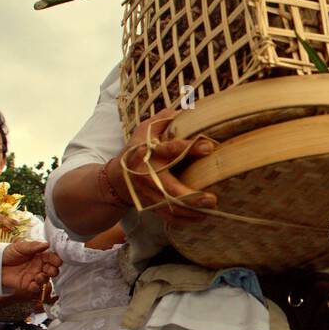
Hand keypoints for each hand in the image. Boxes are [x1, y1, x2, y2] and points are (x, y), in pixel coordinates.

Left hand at [0, 241, 61, 293]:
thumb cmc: (8, 253)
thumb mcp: (20, 247)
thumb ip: (33, 246)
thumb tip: (47, 244)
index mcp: (40, 256)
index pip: (52, 258)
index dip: (56, 259)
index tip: (57, 261)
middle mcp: (39, 266)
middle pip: (52, 269)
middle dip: (54, 270)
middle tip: (51, 270)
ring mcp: (33, 276)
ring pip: (45, 279)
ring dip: (45, 278)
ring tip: (39, 276)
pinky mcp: (27, 284)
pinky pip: (35, 288)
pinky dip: (36, 287)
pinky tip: (33, 284)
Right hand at [110, 107, 217, 222]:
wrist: (116, 179)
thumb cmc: (137, 150)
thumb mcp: (144, 130)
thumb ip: (163, 120)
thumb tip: (183, 109)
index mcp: (147, 153)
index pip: (170, 150)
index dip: (188, 148)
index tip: (209, 147)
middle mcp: (147, 176)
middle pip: (169, 189)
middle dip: (191, 196)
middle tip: (212, 198)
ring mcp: (148, 194)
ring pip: (169, 208)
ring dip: (191, 212)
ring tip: (211, 210)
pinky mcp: (151, 207)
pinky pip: (168, 217)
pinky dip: (185, 220)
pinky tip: (202, 218)